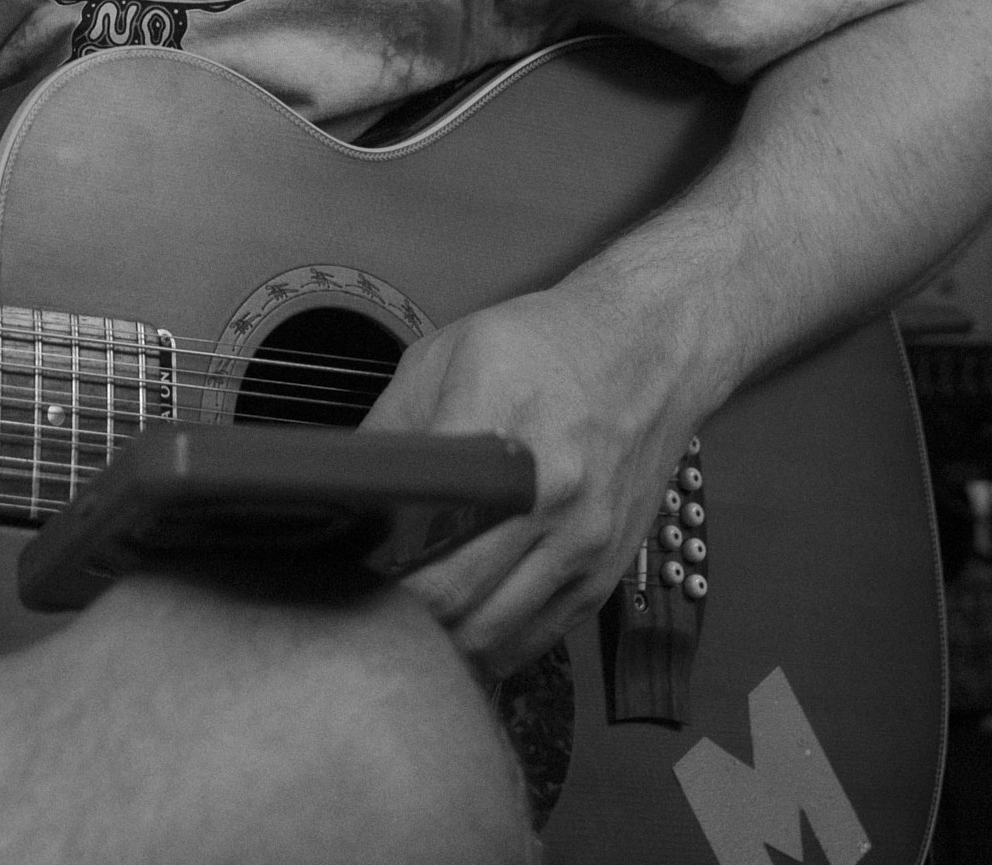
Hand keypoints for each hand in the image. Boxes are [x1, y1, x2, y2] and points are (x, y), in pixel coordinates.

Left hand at [360, 286, 703, 674]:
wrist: (651, 351)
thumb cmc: (548, 347)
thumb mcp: (446, 356)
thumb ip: (389, 428)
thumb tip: (341, 490)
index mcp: (499, 437)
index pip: (413, 533)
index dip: (366, 562)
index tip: (341, 564)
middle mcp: (548, 499)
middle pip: (448, 598)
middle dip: (392, 609)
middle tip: (359, 600)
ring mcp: (581, 544)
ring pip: (489, 635)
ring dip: (439, 638)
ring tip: (404, 616)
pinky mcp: (603, 573)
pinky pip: (534, 640)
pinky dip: (489, 645)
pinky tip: (459, 624)